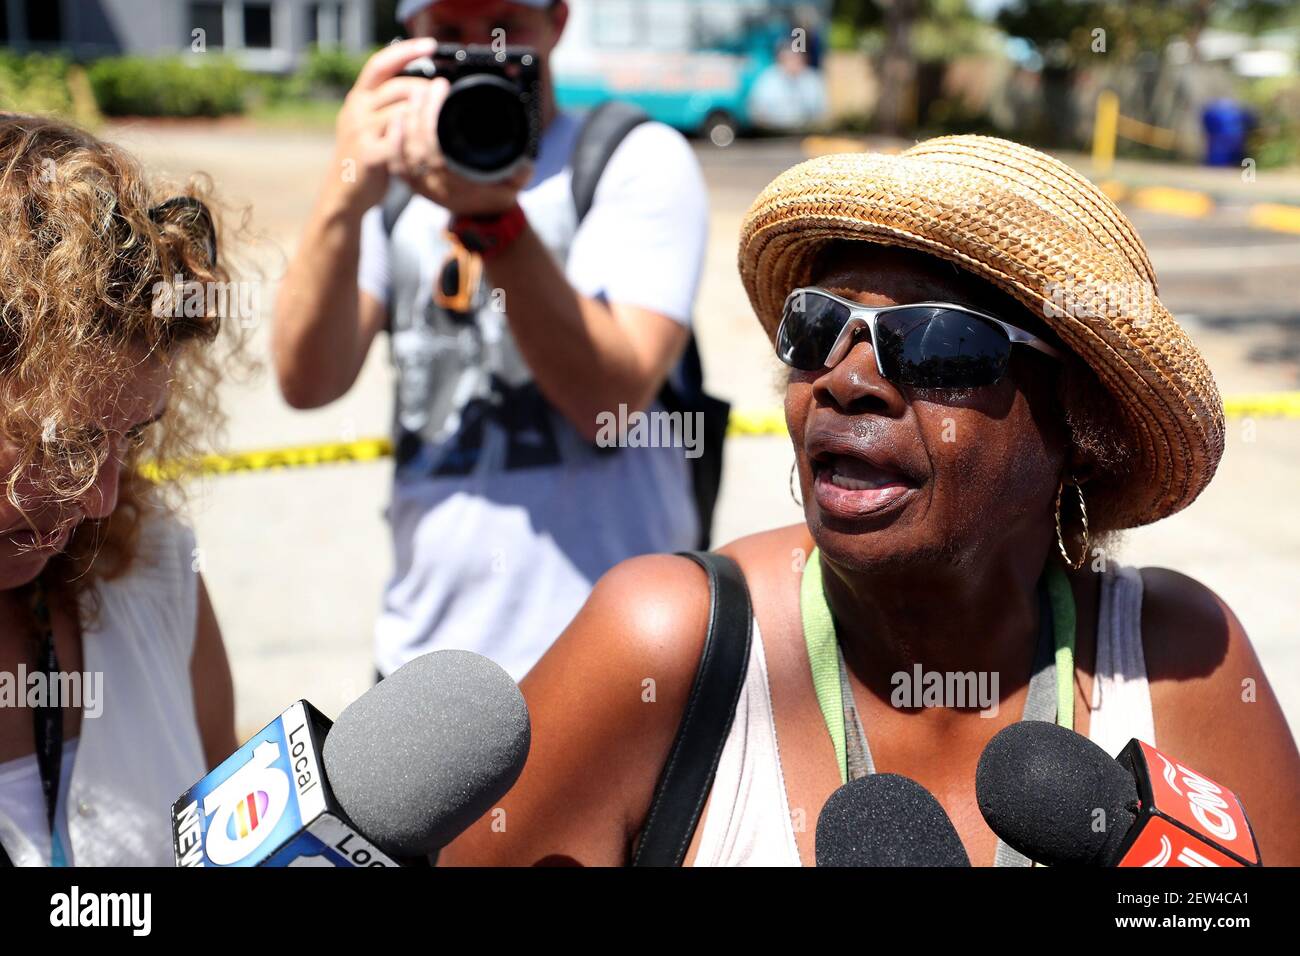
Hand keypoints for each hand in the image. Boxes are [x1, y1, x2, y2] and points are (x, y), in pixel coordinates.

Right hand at [325, 38, 436, 214]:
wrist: (345, 194)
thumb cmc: (366, 157)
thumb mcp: (371, 124)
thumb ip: (388, 104)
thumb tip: (423, 87)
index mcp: (358, 98)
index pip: (381, 64)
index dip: (405, 51)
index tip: (430, 45)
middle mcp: (357, 110)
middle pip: (400, 87)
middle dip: (427, 90)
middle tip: (445, 98)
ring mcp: (361, 132)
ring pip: (405, 113)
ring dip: (427, 117)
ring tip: (440, 125)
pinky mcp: (370, 155)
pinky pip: (401, 141)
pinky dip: (417, 141)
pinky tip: (428, 146)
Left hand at [390, 76, 531, 216]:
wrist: (482, 217)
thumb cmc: (498, 195)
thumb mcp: (514, 185)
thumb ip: (520, 172)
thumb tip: (525, 160)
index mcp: (457, 184)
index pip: (437, 147)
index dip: (433, 116)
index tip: (442, 87)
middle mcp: (435, 185)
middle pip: (417, 143)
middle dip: (420, 109)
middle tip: (430, 84)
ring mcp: (421, 184)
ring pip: (404, 149)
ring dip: (407, 118)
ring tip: (416, 93)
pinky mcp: (412, 182)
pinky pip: (395, 162)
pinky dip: (394, 140)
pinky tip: (397, 118)